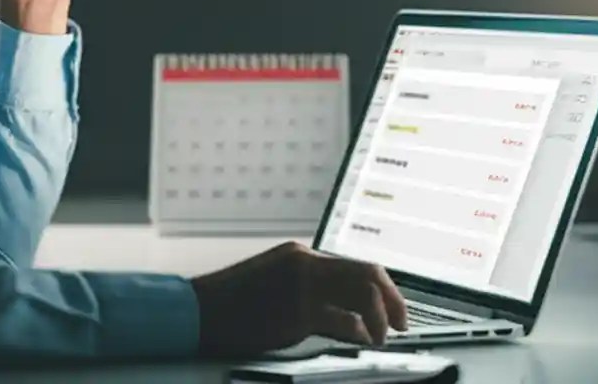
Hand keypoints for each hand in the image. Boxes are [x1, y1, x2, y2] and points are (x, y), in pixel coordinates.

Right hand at [190, 242, 407, 356]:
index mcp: (300, 255)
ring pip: (362, 294)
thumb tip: (349, 314)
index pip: (355, 264)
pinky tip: (362, 342)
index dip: (382, 287)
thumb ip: (311, 290)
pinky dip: (359, 332)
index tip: (393, 307)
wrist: (196, 310)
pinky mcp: (296, 310)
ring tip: (382, 337)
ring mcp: (302, 285)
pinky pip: (343, 321)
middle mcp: (305, 262)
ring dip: (380, 319)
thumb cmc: (231, 303)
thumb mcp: (275, 283)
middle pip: (367, 273)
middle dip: (393, 300)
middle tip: (401, 323)